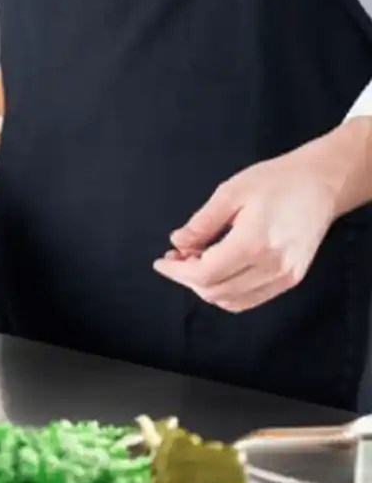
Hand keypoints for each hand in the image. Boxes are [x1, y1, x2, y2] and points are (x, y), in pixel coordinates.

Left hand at [152, 147, 343, 312]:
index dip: (176, 272)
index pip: (205, 274)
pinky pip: (249, 299)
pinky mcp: (291, 279)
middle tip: (177, 257)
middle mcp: (273, 266)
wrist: (322, 183)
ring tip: (194, 262)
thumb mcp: (231, 192)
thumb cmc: (277, 181)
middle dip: (187, 278)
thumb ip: (202, 222)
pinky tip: (217, 270)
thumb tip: (177, 243)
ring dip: (205, 287)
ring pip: (231, 301)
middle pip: (215, 291)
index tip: (161, 262)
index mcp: (255, 243)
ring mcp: (285, 276)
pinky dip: (226, 292)